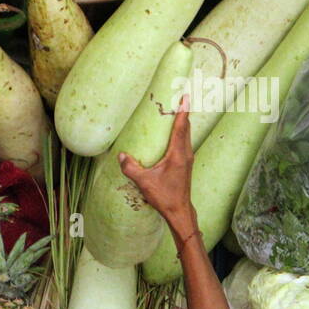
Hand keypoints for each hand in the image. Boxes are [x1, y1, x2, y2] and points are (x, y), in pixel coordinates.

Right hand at [118, 101, 195, 232]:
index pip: (180, 128)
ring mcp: (187, 159)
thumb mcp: (144, 182)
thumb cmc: (163, 196)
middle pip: (186, 128)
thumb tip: (121, 155)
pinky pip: (185, 142)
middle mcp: (185, 154)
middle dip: (183, 113)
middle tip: (180, 99)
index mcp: (177, 155)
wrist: (179, 210)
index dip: (182, 112)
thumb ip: (131, 168)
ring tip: (178, 112)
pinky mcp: (186, 164)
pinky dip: (181, 133)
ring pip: (187, 135)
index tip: (185, 98)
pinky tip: (175, 134)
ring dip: (183, 123)